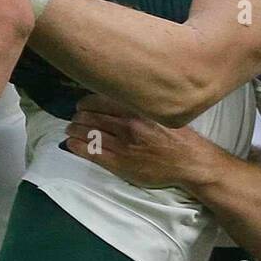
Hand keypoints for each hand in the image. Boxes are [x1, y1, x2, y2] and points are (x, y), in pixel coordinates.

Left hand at [62, 95, 215, 189]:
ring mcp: (122, 144)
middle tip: (74, 118)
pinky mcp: (120, 163)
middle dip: (78, 117)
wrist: (190, 161)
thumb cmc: (176, 135)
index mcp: (137, 108)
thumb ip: (138, 104)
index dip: (85, 102)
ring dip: (74, 130)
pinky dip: (77, 147)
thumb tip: (114, 96)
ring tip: (70, 130)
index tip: (81, 104)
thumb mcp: (159, 111)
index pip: (99, 100)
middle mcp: (127, 124)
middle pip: (90, 116)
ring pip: (88, 133)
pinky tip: (71, 144)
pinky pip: (91, 153)